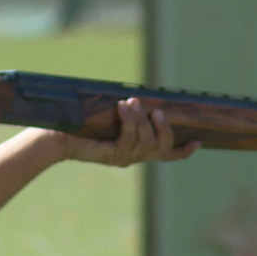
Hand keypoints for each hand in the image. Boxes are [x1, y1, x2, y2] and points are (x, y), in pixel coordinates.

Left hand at [60, 98, 200, 166]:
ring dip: (141, 120)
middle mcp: (132, 157)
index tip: (198, 142)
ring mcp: (123, 158)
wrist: (58, 135)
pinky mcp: (111, 155)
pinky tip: (122, 107)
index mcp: (136, 149)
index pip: (165, 154)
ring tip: (132, 102)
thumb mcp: (111, 115)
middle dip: (164, 130)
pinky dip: (128, 121)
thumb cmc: (82, 122)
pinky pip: (128, 140)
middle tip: (157, 112)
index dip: (182, 151)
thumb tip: (141, 97)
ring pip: (145, 143)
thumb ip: (128, 111)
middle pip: (161, 148)